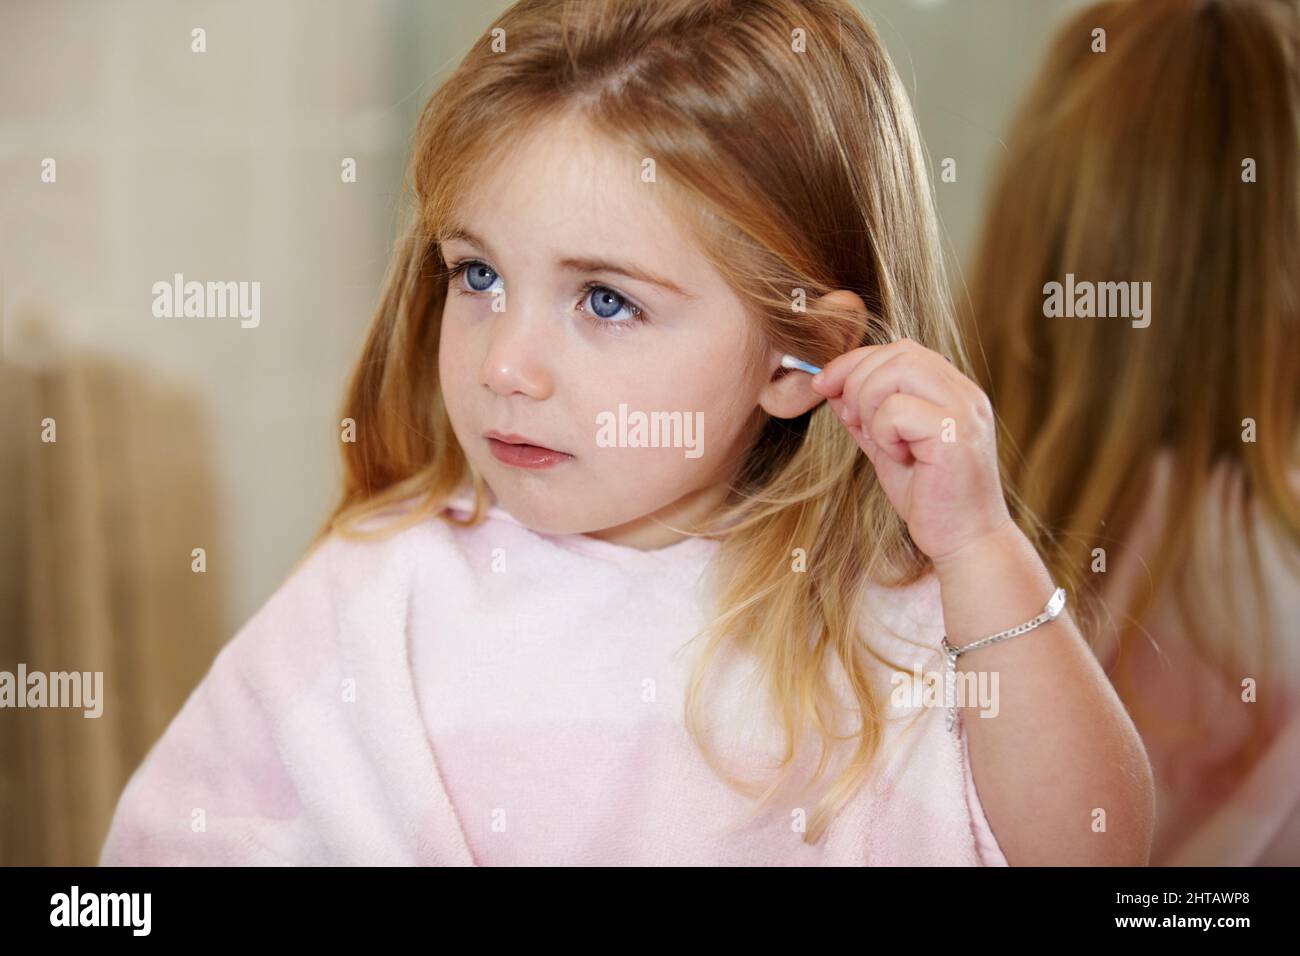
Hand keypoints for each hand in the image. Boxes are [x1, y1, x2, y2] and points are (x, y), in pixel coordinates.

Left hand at [809, 337, 1011, 565]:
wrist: (964, 541)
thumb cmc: (929, 498)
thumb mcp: (887, 447)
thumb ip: (866, 414)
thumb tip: (832, 385)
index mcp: (952, 391)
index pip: (901, 350)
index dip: (856, 361)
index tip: (824, 385)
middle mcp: (965, 394)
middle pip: (898, 353)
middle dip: (857, 380)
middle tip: (851, 420)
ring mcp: (964, 412)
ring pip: (897, 372)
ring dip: (869, 405)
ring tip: (879, 440)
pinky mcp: (955, 435)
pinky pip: (898, 410)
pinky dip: (884, 432)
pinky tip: (899, 456)